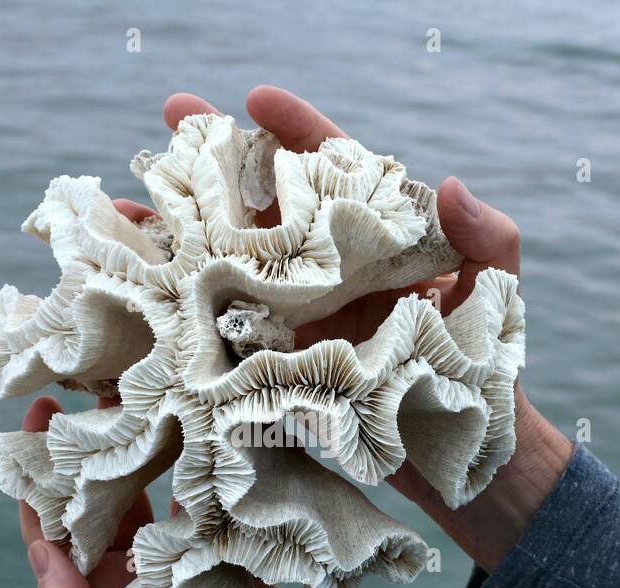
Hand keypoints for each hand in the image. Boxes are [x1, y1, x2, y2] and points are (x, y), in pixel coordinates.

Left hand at [19, 396, 350, 587]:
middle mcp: (142, 582)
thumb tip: (37, 546)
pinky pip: (230, 518)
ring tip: (169, 395)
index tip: (39, 415)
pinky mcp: (246, 573)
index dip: (42, 476)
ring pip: (171, 502)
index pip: (59, 529)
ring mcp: (195, 574)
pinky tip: (225, 438)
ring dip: (167, 454)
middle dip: (108, 446)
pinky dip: (225, 483)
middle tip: (114, 385)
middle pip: (115, 502)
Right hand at [164, 86, 574, 570]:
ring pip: (230, 265)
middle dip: (215, 163)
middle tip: (168, 120)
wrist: (466, 455)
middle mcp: (328, 272)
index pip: (333, 170)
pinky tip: (140, 301)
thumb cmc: (483, 367)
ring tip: (126, 209)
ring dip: (179, 235)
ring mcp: (299, 319)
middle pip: (265, 206)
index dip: (296, 132)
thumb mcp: (494, 295)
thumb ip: (487, 238)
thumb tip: (453, 184)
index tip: (254, 99)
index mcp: (374, 241)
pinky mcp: (280, 368)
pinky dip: (180, 316)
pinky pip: (224, 336)